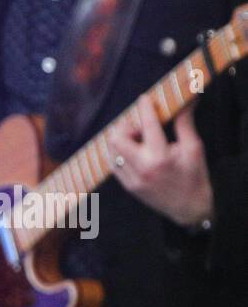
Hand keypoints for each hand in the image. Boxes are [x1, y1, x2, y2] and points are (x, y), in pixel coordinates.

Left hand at [106, 97, 213, 228]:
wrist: (189, 207)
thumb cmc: (194, 176)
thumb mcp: (193, 148)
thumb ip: (184, 123)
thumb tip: (186, 101)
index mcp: (160, 157)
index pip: (147, 125)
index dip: (144, 108)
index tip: (144, 98)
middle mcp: (142, 168)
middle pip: (117, 138)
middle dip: (126, 126)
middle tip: (138, 125)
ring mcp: (132, 179)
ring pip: (111, 151)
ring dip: (120, 139)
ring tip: (135, 137)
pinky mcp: (128, 186)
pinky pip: (113, 165)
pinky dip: (117, 153)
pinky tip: (130, 149)